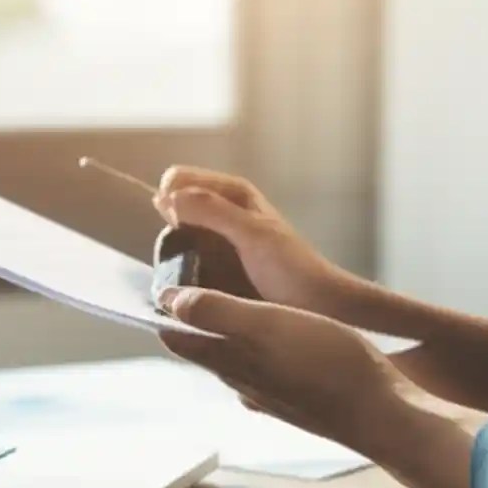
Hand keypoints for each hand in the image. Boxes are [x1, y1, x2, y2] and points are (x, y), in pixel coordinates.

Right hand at [154, 165, 351, 313]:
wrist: (321, 307)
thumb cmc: (292, 269)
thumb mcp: (252, 234)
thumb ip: (213, 211)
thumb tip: (166, 197)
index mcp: (233, 194)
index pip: (179, 180)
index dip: (168, 197)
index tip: (170, 226)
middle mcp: (223, 213)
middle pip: (176, 211)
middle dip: (168, 231)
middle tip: (173, 260)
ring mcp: (220, 242)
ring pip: (179, 240)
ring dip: (172, 256)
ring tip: (174, 280)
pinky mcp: (218, 270)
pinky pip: (188, 265)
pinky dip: (181, 274)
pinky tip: (182, 290)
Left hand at [158, 286, 412, 452]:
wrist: (381, 415)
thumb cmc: (326, 362)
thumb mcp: (266, 324)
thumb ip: (216, 311)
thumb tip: (168, 301)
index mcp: (229, 360)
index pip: (178, 338)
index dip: (163, 312)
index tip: (155, 284)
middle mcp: (242, 382)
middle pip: (204, 350)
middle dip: (192, 322)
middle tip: (189, 286)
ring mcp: (272, 396)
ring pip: (236, 362)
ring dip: (226, 337)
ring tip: (230, 308)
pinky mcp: (299, 401)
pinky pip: (267, 372)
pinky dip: (259, 351)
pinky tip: (277, 343)